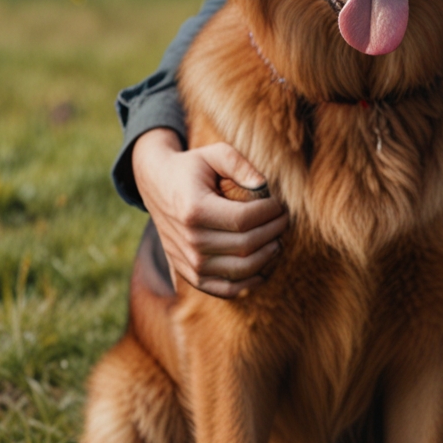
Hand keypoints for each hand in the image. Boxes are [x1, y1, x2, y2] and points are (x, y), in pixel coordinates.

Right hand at [131, 128, 287, 297]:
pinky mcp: (191, 274)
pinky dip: (249, 283)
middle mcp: (190, 241)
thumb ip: (240, 165)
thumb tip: (265, 186)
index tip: (280, 204)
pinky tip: (264, 267)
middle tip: (285, 219)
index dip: (270, 212)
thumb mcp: (215, 153)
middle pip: (246, 245)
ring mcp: (189, 262)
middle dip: (274, 231)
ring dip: (267, 256)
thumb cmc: (192, 167)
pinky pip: (225, 289)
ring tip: (278, 238)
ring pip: (241, 270)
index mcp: (195, 210)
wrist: (157, 185)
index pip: (245, 219)